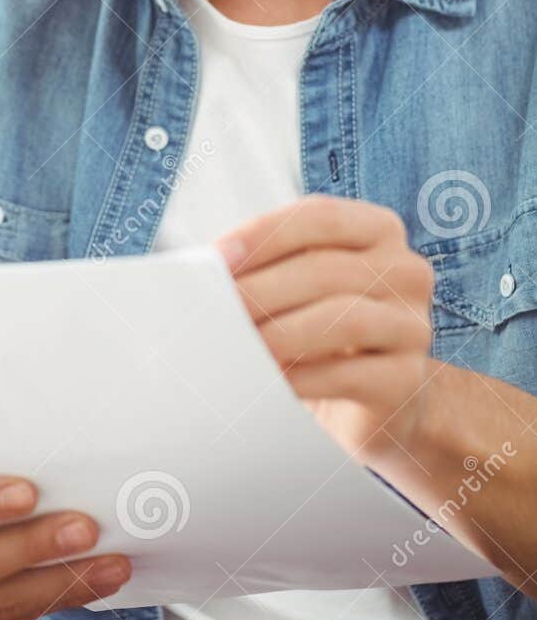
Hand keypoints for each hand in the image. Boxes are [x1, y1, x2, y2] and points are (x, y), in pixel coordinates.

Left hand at [219, 195, 435, 475]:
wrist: (368, 402)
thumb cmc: (318, 331)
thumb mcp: (297, 287)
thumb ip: (267, 267)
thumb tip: (207, 269)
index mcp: (379, 230)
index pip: (319, 217)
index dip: (264, 234)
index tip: (216, 257)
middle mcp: (407, 271)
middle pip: (326, 270)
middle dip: (260, 291)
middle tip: (213, 311)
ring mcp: (413, 326)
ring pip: (342, 319)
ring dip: (278, 333)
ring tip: (236, 346)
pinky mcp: (407, 380)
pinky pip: (346, 373)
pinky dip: (298, 376)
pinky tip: (267, 381)